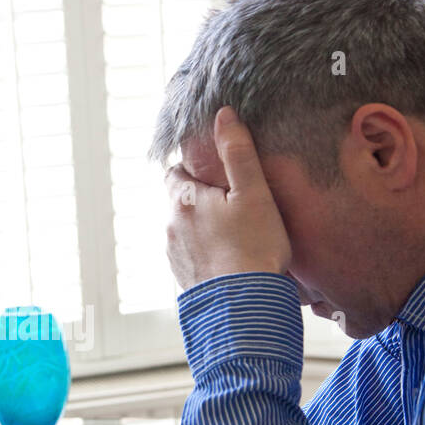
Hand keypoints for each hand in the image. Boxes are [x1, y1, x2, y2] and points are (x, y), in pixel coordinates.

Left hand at [165, 107, 291, 290]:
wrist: (245, 309)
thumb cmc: (253, 249)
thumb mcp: (254, 194)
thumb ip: (237, 153)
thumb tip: (223, 115)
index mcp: (183, 200)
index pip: (175, 172)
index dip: (194, 168)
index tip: (217, 174)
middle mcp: (170, 226)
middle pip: (180, 202)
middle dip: (202, 199)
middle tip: (234, 204)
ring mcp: (174, 256)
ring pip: (185, 231)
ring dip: (204, 228)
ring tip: (236, 235)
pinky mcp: (183, 280)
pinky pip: (192, 257)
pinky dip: (206, 254)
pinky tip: (231, 260)